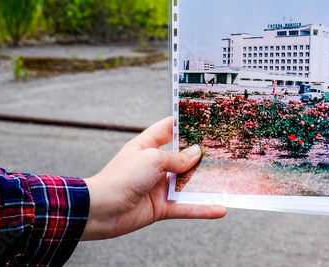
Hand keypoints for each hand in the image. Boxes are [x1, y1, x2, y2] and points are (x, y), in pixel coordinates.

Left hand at [81, 117, 225, 239]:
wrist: (101, 211)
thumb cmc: (121, 177)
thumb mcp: (152, 158)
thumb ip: (176, 157)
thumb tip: (196, 154)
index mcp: (146, 146)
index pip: (167, 129)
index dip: (183, 123)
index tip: (203, 118)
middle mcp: (153, 165)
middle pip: (182, 157)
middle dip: (201, 154)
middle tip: (223, 147)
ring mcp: (158, 187)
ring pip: (187, 183)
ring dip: (205, 183)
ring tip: (227, 177)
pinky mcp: (161, 207)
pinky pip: (186, 207)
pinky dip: (202, 209)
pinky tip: (220, 208)